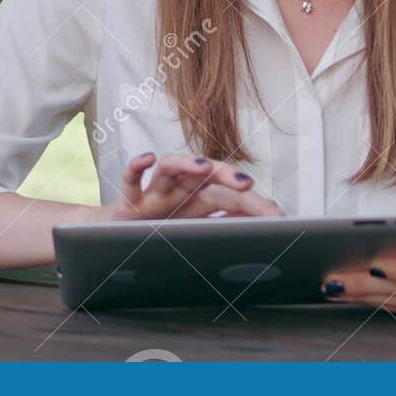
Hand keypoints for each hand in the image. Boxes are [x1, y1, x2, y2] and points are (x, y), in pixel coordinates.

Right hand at [98, 151, 283, 221]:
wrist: (118, 237)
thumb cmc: (161, 229)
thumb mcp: (195, 230)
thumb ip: (224, 225)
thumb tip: (261, 227)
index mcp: (199, 200)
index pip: (231, 197)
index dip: (254, 204)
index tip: (277, 216)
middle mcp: (180, 190)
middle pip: (206, 176)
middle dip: (228, 177)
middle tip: (247, 184)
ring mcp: (155, 192)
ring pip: (170, 167)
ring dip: (187, 162)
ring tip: (203, 166)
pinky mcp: (129, 200)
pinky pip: (131, 179)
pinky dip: (136, 166)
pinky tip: (147, 158)